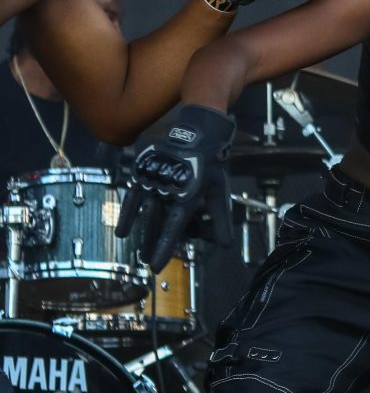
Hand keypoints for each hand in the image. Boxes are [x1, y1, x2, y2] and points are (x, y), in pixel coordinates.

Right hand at [115, 105, 235, 272]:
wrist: (198, 125)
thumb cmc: (211, 159)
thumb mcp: (219, 187)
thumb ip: (220, 216)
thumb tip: (226, 244)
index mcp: (187, 194)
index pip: (173, 228)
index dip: (164, 248)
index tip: (155, 266)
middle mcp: (167, 189)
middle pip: (156, 223)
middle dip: (151, 244)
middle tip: (146, 262)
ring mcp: (152, 179)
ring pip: (143, 212)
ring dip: (140, 232)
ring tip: (138, 251)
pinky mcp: (143, 170)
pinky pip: (132, 196)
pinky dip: (127, 214)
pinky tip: (121, 231)